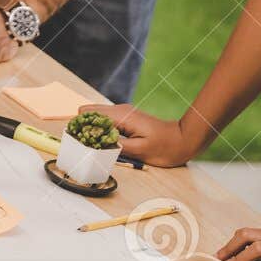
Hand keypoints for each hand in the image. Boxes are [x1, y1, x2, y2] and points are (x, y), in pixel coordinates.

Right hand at [81, 102, 199, 166]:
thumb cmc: (163, 147)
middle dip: (84, 127)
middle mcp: (120, 110)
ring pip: (97, 116)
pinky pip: (107, 121)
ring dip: (92, 129)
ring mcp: (123, 113)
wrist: (182, 140)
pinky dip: (101, 130)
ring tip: (93, 146)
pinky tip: (104, 143)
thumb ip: (115, 146)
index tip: (77, 140)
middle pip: (90, 112)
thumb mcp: (139, 150)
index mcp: (122, 116)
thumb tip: (95, 143)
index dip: (81, 126)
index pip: (90, 114)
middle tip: (84, 145)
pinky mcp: (127, 119)